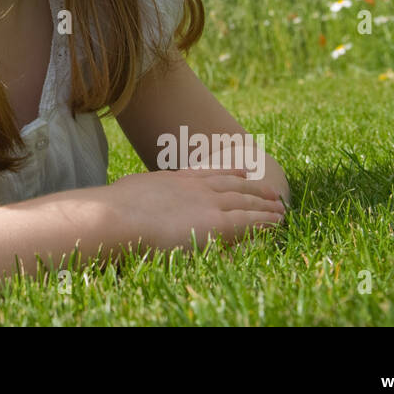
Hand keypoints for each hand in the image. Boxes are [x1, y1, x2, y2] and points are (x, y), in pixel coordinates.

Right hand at [102, 167, 286, 253]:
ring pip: (245, 201)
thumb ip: (141, 196)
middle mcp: (195, 186)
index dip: (228, 172)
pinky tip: (276, 222)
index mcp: (174, 179)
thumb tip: (134, 198)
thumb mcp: (129, 194)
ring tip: (280, 207)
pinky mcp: (218, 222)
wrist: (117, 216)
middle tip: (270, 191)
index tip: (241, 171)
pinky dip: (264, 222)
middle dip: (253, 188)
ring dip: (265, 205)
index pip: (208, 173)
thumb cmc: (112, 210)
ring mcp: (207, 202)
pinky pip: (249, 221)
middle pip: (232, 184)